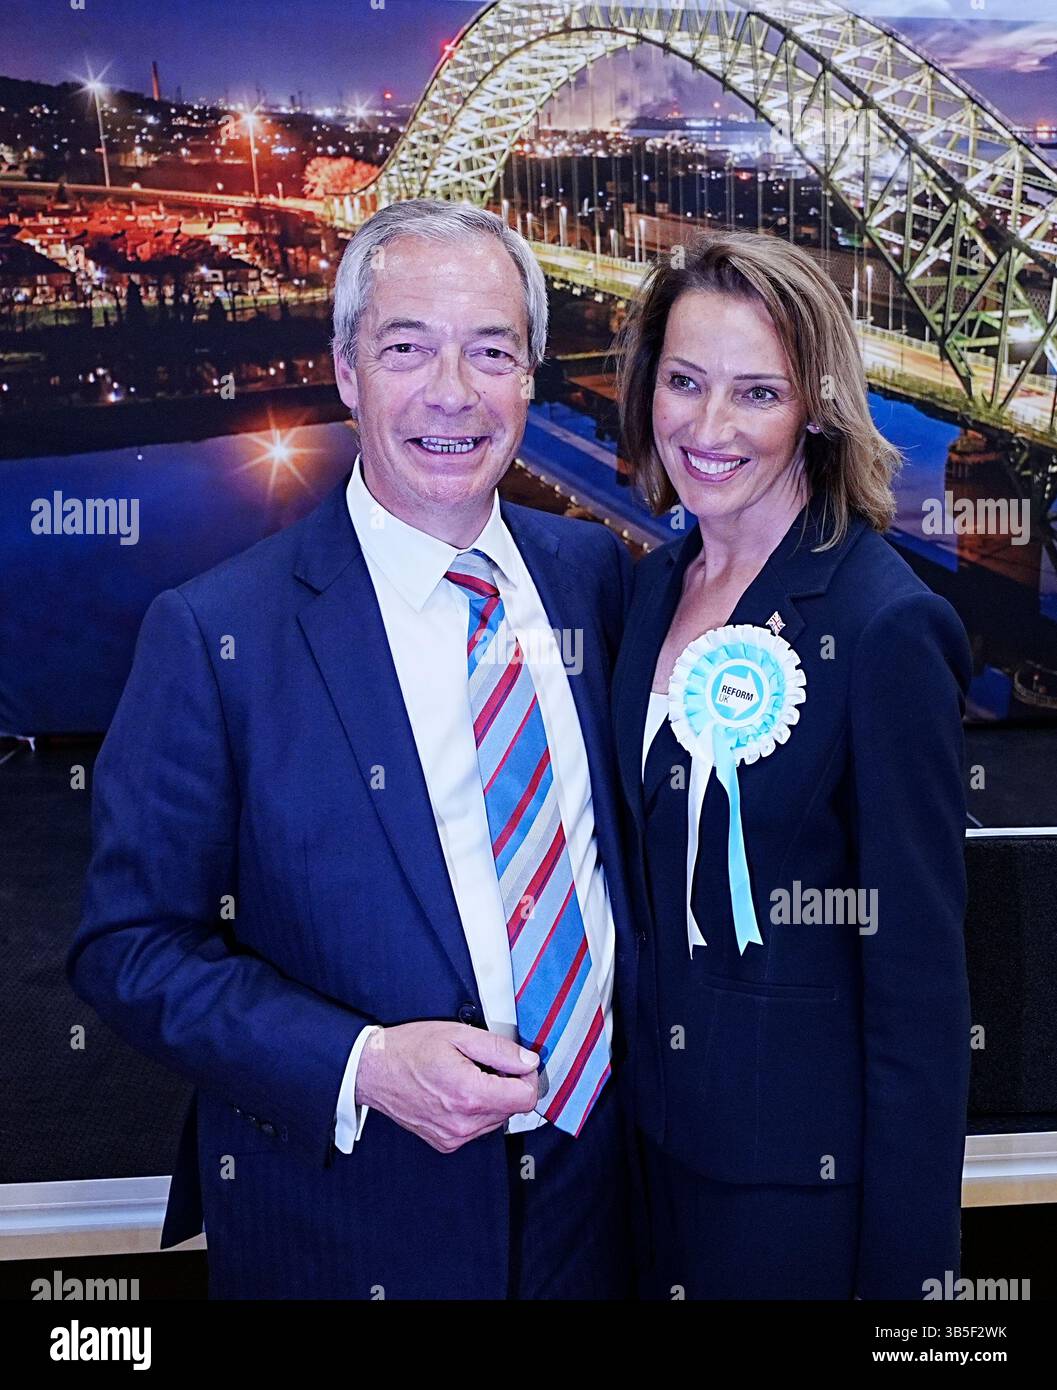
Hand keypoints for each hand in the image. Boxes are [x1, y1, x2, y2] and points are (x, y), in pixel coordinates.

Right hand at [355, 1021, 539, 1153]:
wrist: (373, 1071)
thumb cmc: (410, 1049)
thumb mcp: (458, 1035)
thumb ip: (499, 1049)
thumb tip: (528, 1061)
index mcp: (470, 1095)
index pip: (526, 1098)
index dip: (528, 1077)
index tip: (518, 1064)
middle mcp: (464, 1123)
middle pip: (513, 1109)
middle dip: (507, 1085)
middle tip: (485, 1064)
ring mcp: (454, 1137)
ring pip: (496, 1119)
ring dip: (492, 1098)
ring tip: (467, 1076)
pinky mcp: (445, 1142)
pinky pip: (477, 1128)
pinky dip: (475, 1110)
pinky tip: (456, 1092)